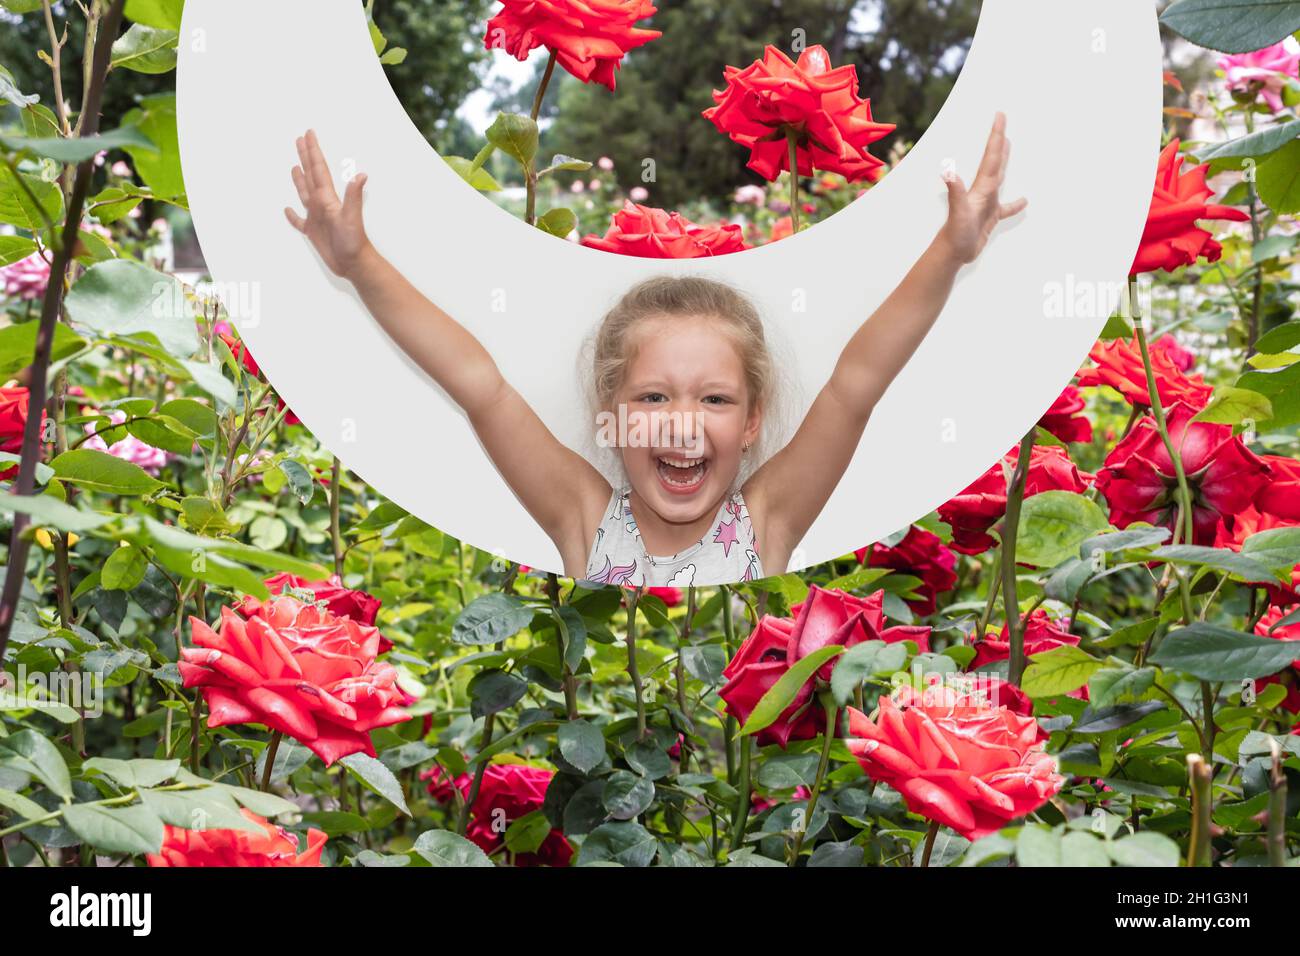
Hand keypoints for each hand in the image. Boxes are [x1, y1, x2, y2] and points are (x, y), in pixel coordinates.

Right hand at [285, 129, 372, 279]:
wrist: (355, 263)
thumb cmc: (354, 242)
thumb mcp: (352, 217)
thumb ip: (354, 196)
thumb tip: (361, 175)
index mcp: (327, 198)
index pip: (318, 169)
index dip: (313, 151)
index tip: (308, 134)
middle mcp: (322, 204)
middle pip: (311, 175)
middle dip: (305, 156)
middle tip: (300, 139)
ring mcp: (317, 217)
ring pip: (304, 193)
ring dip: (299, 179)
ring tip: (295, 166)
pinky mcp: (313, 232)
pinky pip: (299, 221)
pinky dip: (292, 216)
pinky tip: (287, 210)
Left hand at [937, 112, 1026, 264]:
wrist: (952, 253)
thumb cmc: (956, 233)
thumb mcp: (958, 211)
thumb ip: (955, 190)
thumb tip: (948, 171)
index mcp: (981, 186)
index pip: (991, 156)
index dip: (996, 136)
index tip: (999, 116)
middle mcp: (984, 191)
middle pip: (994, 161)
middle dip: (999, 142)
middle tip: (1002, 124)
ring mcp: (987, 203)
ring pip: (999, 178)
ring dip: (1004, 162)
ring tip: (1008, 147)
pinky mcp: (990, 218)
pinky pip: (1006, 208)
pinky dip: (1015, 204)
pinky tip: (1023, 201)